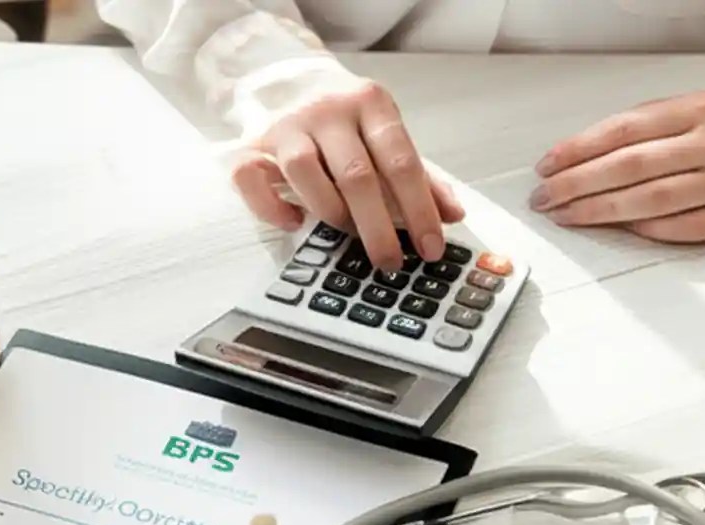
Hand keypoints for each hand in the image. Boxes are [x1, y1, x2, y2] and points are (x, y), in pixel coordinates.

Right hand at [231, 75, 463, 269]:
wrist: (294, 82)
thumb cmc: (348, 121)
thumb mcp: (388, 137)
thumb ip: (421, 176)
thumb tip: (453, 214)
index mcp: (370, 103)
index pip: (402, 161)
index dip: (420, 209)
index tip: (431, 247)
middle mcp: (328, 111)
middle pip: (357, 174)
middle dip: (378, 228)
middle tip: (391, 262)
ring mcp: (288, 126)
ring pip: (304, 172)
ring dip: (330, 213)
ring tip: (347, 232)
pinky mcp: (253, 143)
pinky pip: (251, 178)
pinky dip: (271, 207)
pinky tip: (293, 221)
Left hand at [531, 83, 704, 242]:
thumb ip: (665, 123)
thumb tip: (600, 149)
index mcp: (703, 107)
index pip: (622, 130)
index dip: (577, 150)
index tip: (546, 166)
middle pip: (626, 167)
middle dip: (575, 185)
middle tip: (542, 199)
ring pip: (650, 200)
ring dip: (600, 212)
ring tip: (567, 217)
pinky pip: (687, 227)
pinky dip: (649, 230)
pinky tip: (622, 231)